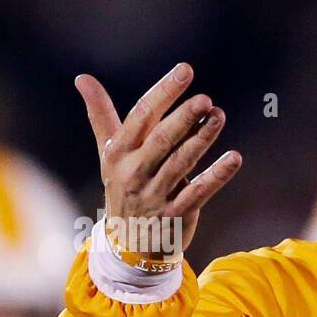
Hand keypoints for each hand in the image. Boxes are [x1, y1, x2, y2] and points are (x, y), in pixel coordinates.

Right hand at [75, 63, 240, 258]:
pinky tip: (234, 158)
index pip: (141, 116)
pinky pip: (198, 193)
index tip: (185, 71)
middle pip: (161, 139)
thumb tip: (82, 77)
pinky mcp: (175, 215)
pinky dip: (217, 176)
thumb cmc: (123, 187)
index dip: (163, 93)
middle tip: (205, 99)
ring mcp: (154, 195)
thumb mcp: (109, 153)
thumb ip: (101, 115)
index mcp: (118, 152)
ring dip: (202, 139)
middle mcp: (134, 172)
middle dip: (183, 118)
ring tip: (219, 116)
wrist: (128, 244)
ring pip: (181, 163)